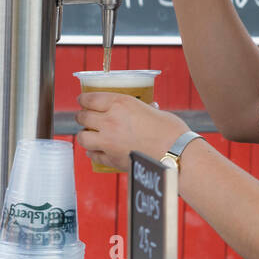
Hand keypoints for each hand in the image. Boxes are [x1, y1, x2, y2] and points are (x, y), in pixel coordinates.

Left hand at [74, 92, 190, 172]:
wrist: (177, 154)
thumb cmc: (172, 130)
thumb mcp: (155, 111)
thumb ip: (144, 109)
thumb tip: (147, 108)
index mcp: (120, 104)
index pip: (90, 99)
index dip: (83, 99)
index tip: (82, 100)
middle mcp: (110, 121)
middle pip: (83, 117)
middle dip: (82, 116)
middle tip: (85, 117)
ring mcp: (108, 142)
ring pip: (82, 137)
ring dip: (84, 134)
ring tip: (89, 134)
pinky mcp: (111, 159)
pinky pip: (93, 155)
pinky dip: (93, 152)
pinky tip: (97, 150)